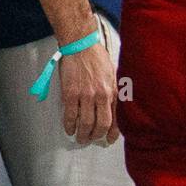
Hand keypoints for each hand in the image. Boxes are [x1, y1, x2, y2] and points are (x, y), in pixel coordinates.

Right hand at [58, 26, 118, 144]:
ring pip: (85, 124)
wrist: (81, 46)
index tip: (109, 139)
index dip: (112, 133)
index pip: (116, 118)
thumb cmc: (97, 58)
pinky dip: (69, 126)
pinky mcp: (70, 94)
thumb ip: (114, 91)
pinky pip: (70, 116)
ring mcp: (86, 95)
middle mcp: (101, 95)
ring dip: (82, 135)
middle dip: (96, 136)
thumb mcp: (113, 74)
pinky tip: (69, 129)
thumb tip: (113, 108)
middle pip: (101, 125)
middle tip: (90, 139)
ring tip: (80, 138)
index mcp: (113, 91)